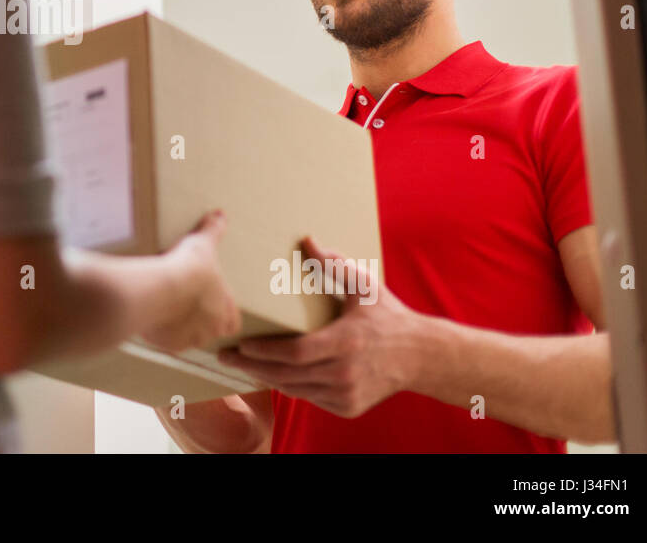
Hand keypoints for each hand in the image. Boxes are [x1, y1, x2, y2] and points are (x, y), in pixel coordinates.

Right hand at [141, 210, 241, 351]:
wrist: (159, 288)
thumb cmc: (187, 267)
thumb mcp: (202, 243)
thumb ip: (213, 230)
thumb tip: (221, 213)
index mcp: (224, 308)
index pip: (233, 322)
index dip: (225, 315)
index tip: (214, 306)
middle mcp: (210, 328)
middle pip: (211, 332)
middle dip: (201, 321)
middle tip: (188, 305)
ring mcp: (189, 338)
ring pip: (189, 338)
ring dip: (182, 327)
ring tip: (168, 310)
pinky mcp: (168, 343)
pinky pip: (167, 340)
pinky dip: (162, 331)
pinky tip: (154, 316)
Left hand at [216, 235, 426, 417]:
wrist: (420, 356)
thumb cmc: (387, 314)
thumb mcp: (363, 285)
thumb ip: (333, 264)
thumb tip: (307, 239)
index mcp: (346, 343)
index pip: (294, 353)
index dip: (264, 351)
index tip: (240, 344)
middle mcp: (344, 374)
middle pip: (286, 376)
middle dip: (252, 366)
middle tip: (226, 356)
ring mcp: (346, 395)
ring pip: (295, 390)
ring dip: (266, 377)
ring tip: (243, 363)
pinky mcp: (348, 408)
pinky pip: (309, 397)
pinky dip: (290, 386)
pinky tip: (273, 373)